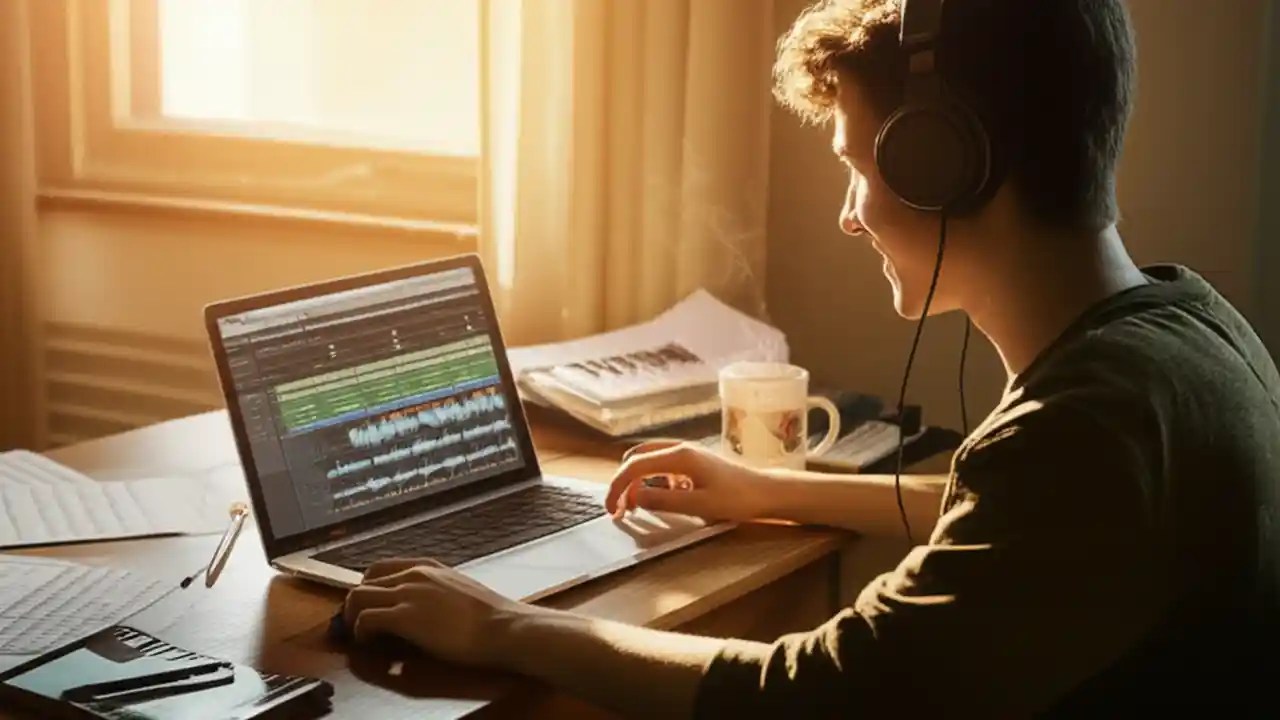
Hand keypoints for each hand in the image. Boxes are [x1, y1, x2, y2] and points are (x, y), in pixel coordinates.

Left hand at [343, 558, 536, 667]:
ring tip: (361, 635)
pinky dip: (360, 633)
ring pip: (358, 596)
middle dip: (357, 602)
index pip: (383, 567)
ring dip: (353, 617)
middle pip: (366, 580)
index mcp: (429, 566)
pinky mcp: (404, 617)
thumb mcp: (461, 591)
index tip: (372, 604)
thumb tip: (429, 609)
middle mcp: (414, 573)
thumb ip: (439, 592)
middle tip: (360, 623)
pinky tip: (370, 644)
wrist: (502, 626)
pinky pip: (365, 619)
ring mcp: (408, 593)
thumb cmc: (492, 615)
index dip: (370, 587)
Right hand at [604, 440, 769, 521]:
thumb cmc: (737, 499)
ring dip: (637, 480)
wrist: (766, 492)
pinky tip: (661, 498)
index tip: (611, 510)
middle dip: (623, 481)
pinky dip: (652, 480)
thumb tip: (634, 498)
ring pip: (649, 460)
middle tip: (619, 508)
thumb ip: (664, 501)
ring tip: (634, 506)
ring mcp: (687, 453)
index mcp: (679, 456)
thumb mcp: (699, 505)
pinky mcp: (694, 462)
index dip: (618, 487)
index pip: (635, 466)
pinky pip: (663, 466)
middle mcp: (680, 449)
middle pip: (638, 458)